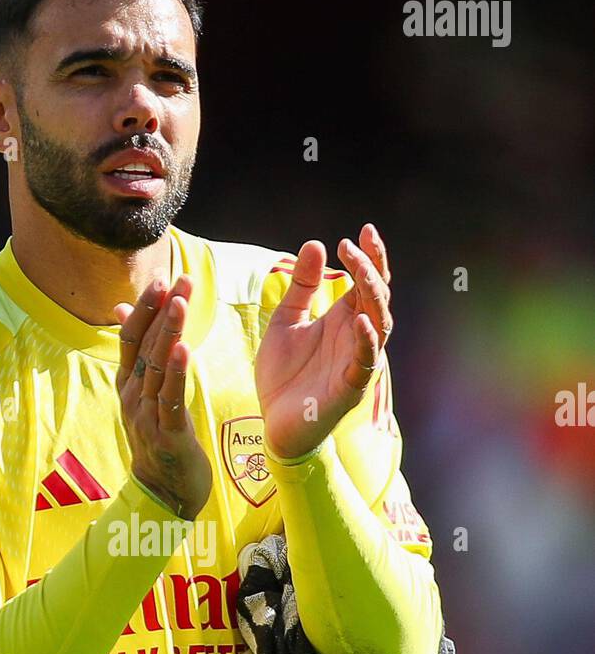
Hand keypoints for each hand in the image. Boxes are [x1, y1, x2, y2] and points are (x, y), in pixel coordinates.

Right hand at [114, 274, 211, 520]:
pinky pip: (170, 398)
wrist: (164, 493)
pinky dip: (176, 372)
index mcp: (127, 384)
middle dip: (162, 311)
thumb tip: (123, 310)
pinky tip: (184, 349)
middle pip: (143, 345)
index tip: (161, 280)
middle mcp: (131, 395)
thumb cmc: (159, 440)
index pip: (130, 337)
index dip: (144, 308)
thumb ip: (137, 354)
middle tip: (179, 280)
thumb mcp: (144, 395)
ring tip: (180, 303)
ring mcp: (145, 414)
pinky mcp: (166, 433)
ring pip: (156, 366)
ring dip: (169, 332)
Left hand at [254, 223, 392, 459]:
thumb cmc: (284, 376)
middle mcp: (356, 337)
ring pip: (379, 324)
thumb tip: (316, 244)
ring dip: (372, 296)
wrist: (274, 423)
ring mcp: (357, 362)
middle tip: (355, 243)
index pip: (367, 283)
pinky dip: (366, 340)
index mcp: (343, 320)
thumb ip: (301, 287)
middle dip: (371, 268)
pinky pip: (366, 361)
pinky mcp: (350, 387)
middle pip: (378, 297)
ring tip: (359, 270)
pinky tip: (358, 319)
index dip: (369, 257)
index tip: (361, 230)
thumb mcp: (285, 322)